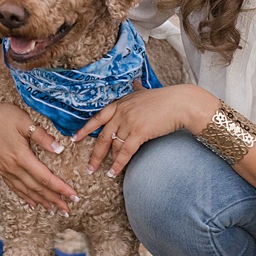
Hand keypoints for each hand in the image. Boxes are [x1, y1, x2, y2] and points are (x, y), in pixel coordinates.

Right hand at [0, 84, 77, 211]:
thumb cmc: (3, 115)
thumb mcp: (24, 121)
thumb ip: (42, 136)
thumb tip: (60, 149)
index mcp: (21, 156)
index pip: (45, 177)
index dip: (60, 188)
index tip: (74, 196)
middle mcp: (12, 166)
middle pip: (36, 188)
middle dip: (53, 199)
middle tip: (67, 209)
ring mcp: (5, 168)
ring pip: (25, 190)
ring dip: (40, 201)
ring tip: (53, 210)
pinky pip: (13, 186)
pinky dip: (24, 196)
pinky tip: (31, 202)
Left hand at [81, 83, 217, 177]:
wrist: (180, 103)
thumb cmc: (165, 99)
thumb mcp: (144, 92)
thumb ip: (136, 91)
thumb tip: (135, 83)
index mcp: (119, 104)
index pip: (97, 118)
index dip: (85, 129)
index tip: (74, 139)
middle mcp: (120, 113)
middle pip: (102, 136)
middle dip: (95, 153)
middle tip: (89, 166)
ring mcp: (129, 122)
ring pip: (114, 146)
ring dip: (108, 161)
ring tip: (102, 172)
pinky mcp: (139, 132)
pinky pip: (125, 152)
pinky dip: (118, 164)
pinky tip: (114, 172)